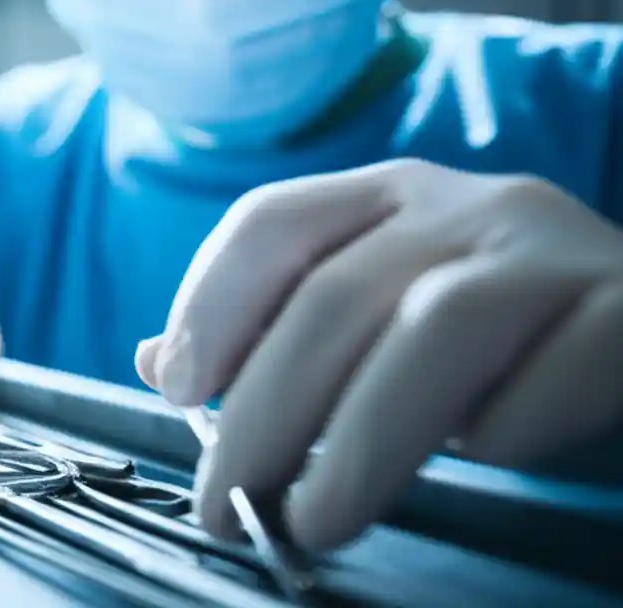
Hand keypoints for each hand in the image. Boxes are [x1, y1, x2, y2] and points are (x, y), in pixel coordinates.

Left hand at [135, 159, 622, 549]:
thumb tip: (164, 363)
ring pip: (432, 329)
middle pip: (334, 296)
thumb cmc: (504, 343)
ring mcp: (554, 253)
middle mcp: (468, 206)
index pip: (272, 223)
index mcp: (392, 198)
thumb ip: (286, 335)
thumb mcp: (388, 324)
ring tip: (317, 520)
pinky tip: (484, 456)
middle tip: (226, 504)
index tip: (180, 388)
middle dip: (263, 413)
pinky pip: (550, 376)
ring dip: (358, 440)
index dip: (209, 301)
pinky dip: (503, 429)